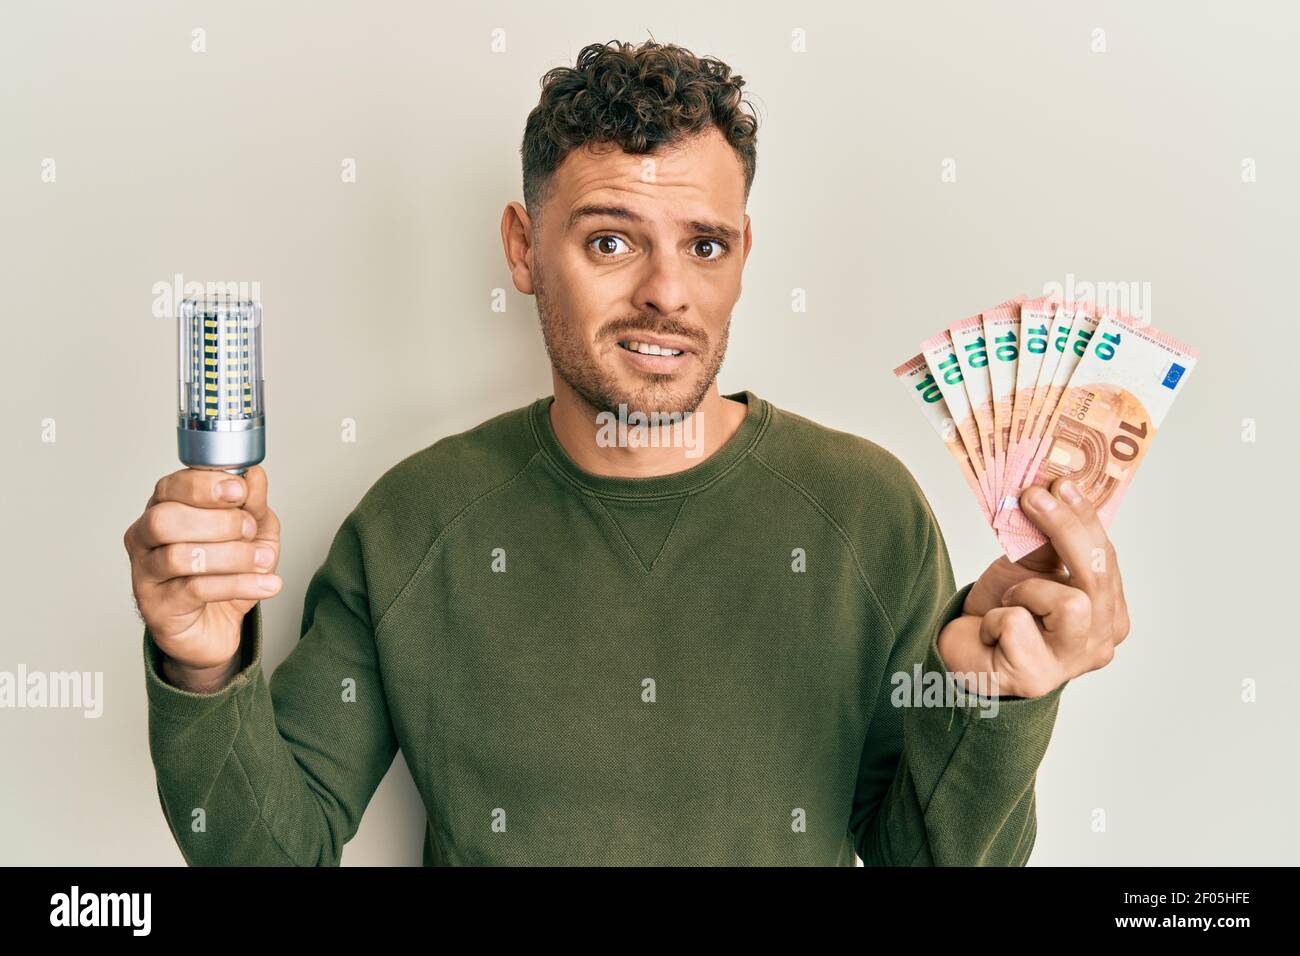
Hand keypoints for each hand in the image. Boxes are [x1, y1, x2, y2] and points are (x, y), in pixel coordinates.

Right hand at [124, 465, 280, 686]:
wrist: (216, 625)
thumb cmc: (227, 570)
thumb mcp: (251, 532)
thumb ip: (251, 504)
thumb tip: (253, 474)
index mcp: (164, 508)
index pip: (171, 487)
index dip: (204, 486)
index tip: (239, 490)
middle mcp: (145, 537)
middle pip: (165, 519)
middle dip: (216, 522)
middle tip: (249, 530)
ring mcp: (146, 574)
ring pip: (179, 556)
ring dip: (231, 556)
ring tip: (263, 561)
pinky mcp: (158, 607)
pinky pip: (195, 590)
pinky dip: (238, 584)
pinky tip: (267, 584)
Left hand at [936, 476, 1131, 698]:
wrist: (965, 650)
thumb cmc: (1004, 609)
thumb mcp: (1029, 567)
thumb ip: (1048, 539)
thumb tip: (1052, 490)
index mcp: (1110, 612)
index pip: (1105, 558)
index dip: (1084, 518)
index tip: (1060, 483)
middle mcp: (1101, 641)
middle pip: (1096, 575)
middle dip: (1065, 528)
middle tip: (1031, 495)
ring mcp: (1072, 664)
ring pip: (1071, 604)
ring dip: (1028, 590)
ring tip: (1010, 600)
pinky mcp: (1036, 678)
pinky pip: (1018, 623)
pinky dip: (996, 617)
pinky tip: (992, 630)